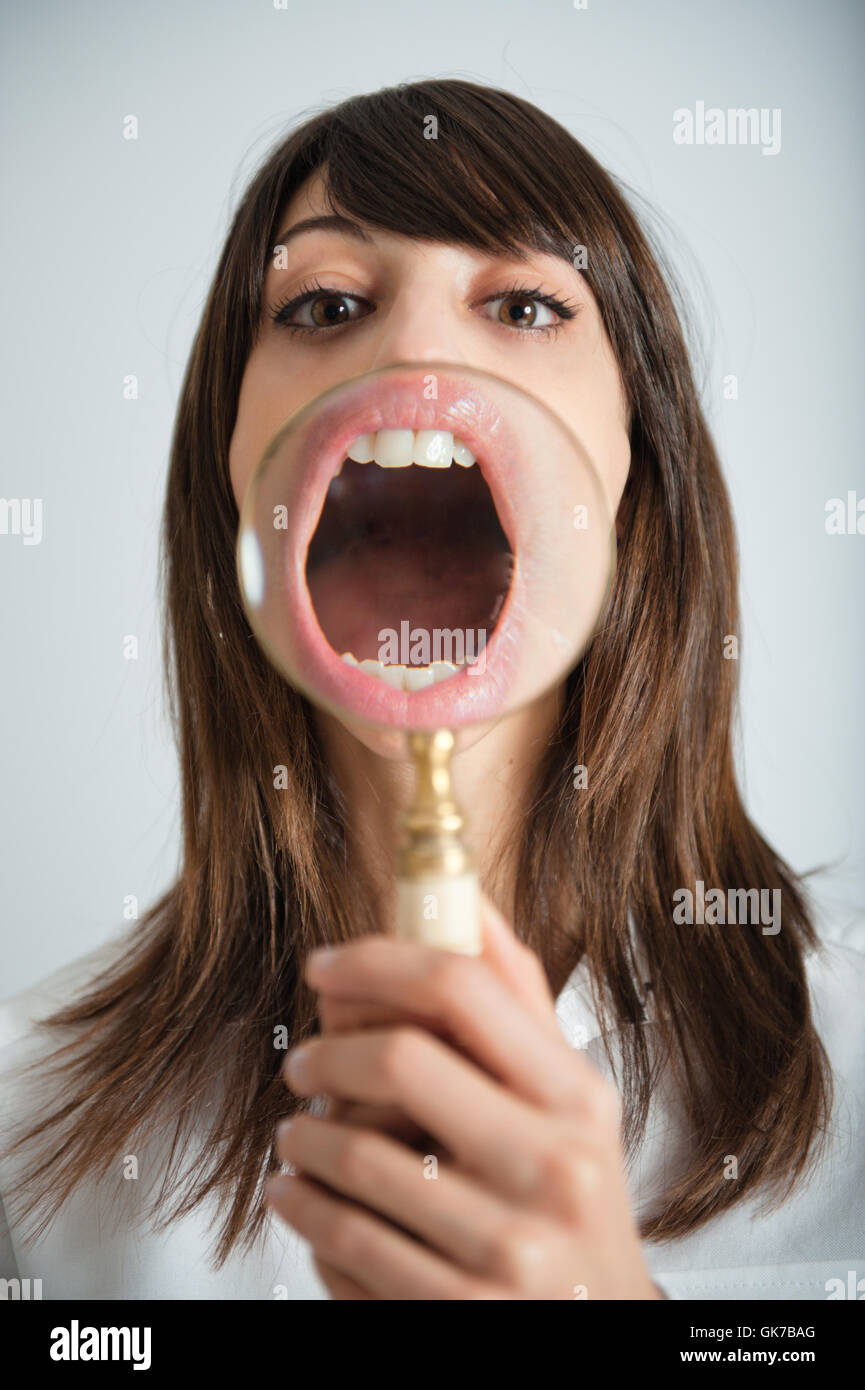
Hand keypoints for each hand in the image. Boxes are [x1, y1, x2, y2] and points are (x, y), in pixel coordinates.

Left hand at [265, 898, 659, 1299]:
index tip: (326, 965)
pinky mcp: (460, 1313)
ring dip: (300, 1138)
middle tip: (300, 1061)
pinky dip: (302, 1209)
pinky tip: (297, 1195)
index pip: (464, 988)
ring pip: (356, 1156)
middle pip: (401, 1060)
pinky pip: (345, 1242)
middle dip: (325, 1053)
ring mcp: (510, 1247)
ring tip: (294, 1136)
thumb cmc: (569, 1198)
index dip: (376, 959)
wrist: (598, 1331)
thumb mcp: (568, 1102)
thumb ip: (518, 1003)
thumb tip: (465, 900)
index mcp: (578, 1097)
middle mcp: (554, 1166)